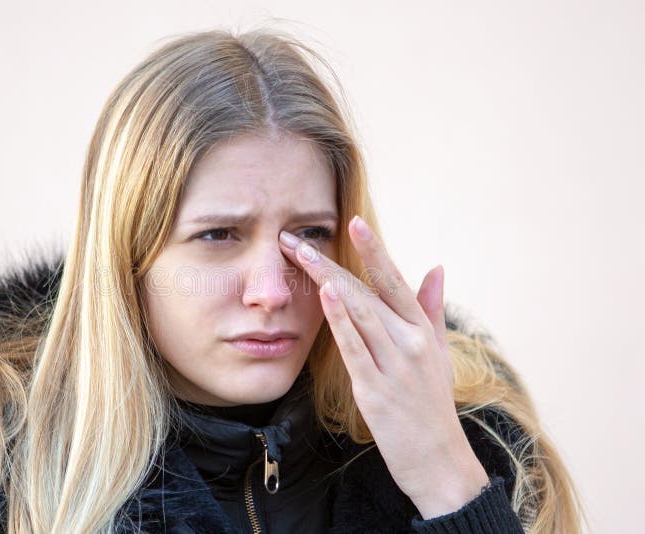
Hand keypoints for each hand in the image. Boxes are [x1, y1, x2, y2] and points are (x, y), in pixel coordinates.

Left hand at [278, 215, 489, 518]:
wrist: (439, 460)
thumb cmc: (433, 404)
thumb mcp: (439, 353)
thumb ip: (430, 308)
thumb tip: (436, 267)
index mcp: (422, 330)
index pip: (394, 280)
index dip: (374, 250)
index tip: (353, 222)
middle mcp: (410, 341)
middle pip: (366, 291)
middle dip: (329, 262)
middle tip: (296, 238)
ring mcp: (393, 365)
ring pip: (359, 311)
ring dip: (327, 280)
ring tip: (301, 254)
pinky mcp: (374, 389)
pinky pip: (354, 347)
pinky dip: (340, 319)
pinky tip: (325, 295)